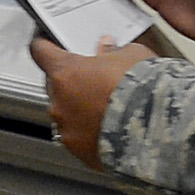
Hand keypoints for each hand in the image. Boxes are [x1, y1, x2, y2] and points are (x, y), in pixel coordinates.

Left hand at [30, 35, 154, 166]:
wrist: (153, 128)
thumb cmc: (140, 89)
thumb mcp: (130, 56)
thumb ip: (113, 51)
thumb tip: (108, 48)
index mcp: (65, 72)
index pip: (40, 51)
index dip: (44, 45)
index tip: (45, 44)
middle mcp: (58, 101)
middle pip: (55, 85)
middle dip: (71, 81)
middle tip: (94, 78)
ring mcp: (66, 128)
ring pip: (65, 112)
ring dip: (79, 108)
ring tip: (106, 106)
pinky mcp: (78, 149)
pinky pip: (78, 136)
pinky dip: (89, 131)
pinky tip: (109, 127)